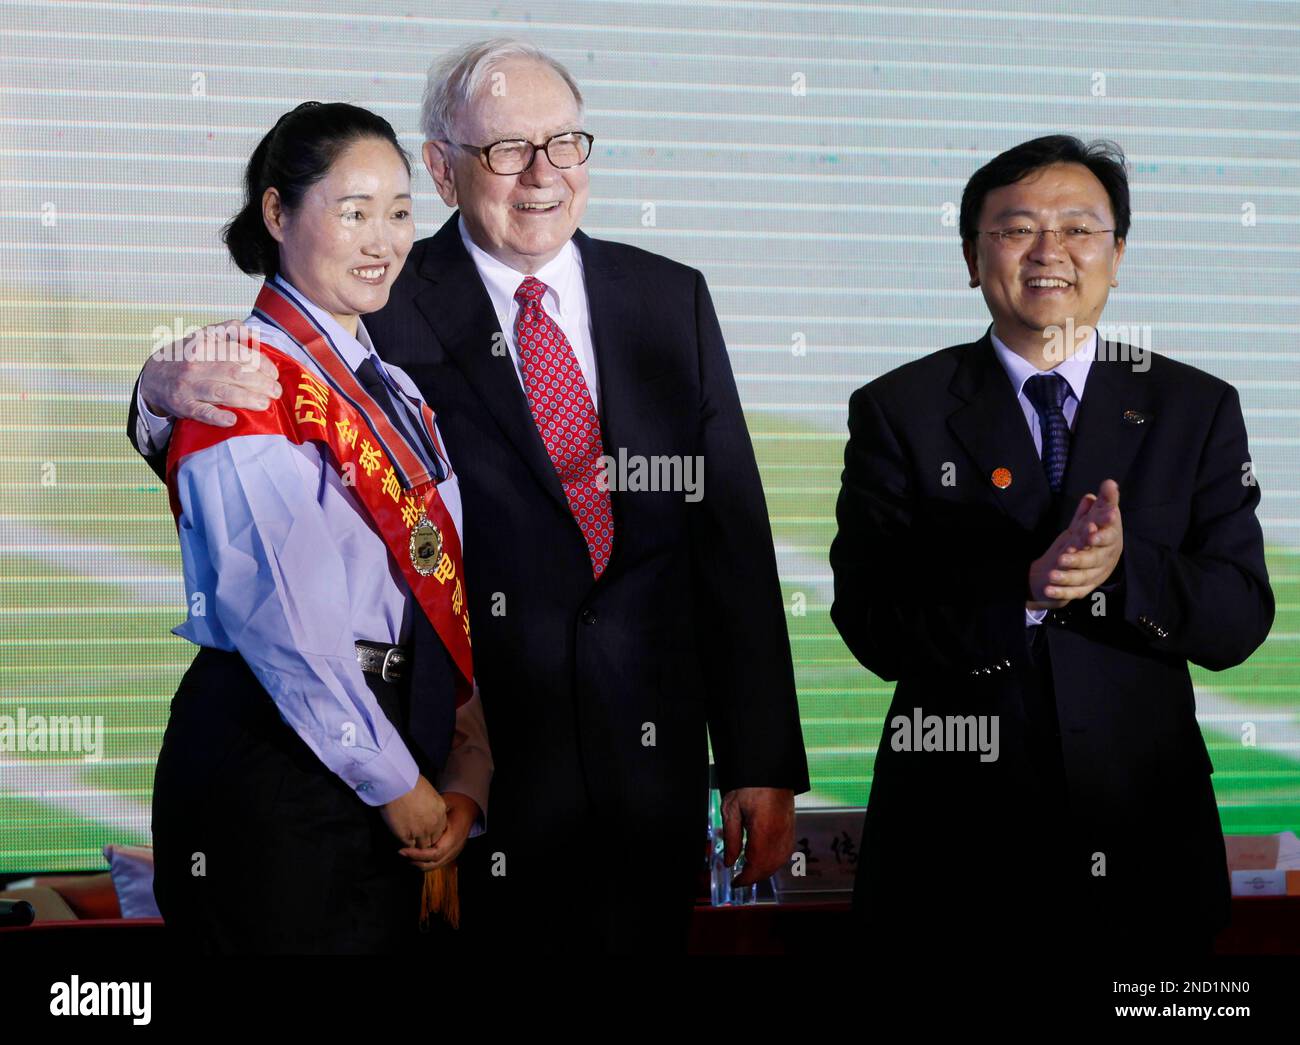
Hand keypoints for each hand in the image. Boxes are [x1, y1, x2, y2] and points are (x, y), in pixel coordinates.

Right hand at [139, 320, 280, 425]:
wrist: (152, 377)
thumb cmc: (186, 357)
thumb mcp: (202, 337)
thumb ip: (226, 330)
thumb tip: (251, 332)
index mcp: (203, 345)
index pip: (239, 353)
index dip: (261, 363)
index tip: (274, 374)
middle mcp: (195, 363)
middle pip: (234, 372)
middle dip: (260, 383)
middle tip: (276, 391)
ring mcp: (188, 385)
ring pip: (222, 392)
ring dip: (247, 399)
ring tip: (265, 404)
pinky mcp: (182, 405)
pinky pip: (201, 411)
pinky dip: (216, 416)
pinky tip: (232, 420)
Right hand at [380, 775, 446, 850]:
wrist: (397, 784)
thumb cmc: (409, 782)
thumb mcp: (428, 792)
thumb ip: (430, 804)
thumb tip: (425, 808)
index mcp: (440, 811)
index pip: (441, 828)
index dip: (433, 830)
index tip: (425, 828)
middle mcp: (433, 823)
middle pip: (434, 840)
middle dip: (427, 839)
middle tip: (417, 837)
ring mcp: (421, 832)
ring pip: (422, 846)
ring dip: (416, 844)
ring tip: (409, 842)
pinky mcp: (406, 836)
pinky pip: (409, 846)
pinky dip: (406, 845)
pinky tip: (401, 839)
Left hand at [398, 792, 479, 869]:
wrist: (468, 810)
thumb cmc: (456, 805)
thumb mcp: (446, 803)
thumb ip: (433, 810)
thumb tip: (414, 810)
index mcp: (455, 837)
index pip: (436, 853)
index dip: (419, 854)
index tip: (404, 850)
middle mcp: (455, 848)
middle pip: (434, 863)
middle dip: (416, 861)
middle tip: (401, 853)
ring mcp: (453, 853)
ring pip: (434, 866)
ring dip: (418, 863)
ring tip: (405, 855)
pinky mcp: (450, 854)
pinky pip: (435, 864)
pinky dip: (424, 862)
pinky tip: (413, 856)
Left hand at [721, 786, 795, 886]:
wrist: (770, 771)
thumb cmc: (750, 786)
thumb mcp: (731, 810)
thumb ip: (731, 838)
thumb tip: (729, 861)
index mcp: (762, 829)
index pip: (755, 864)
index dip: (745, 878)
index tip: (736, 882)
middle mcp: (779, 834)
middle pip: (768, 867)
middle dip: (754, 878)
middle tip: (740, 880)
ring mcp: (788, 832)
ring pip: (778, 862)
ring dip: (764, 872)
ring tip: (750, 872)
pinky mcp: (791, 828)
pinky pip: (785, 853)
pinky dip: (774, 862)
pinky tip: (764, 862)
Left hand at [1027, 479, 1122, 605]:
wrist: (1076, 565)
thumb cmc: (1086, 539)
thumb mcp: (1090, 520)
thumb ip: (1098, 504)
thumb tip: (1109, 483)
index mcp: (1108, 542)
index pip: (1109, 538)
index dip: (1101, 536)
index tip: (1090, 530)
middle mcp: (1103, 560)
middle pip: (1094, 560)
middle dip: (1081, 558)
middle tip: (1065, 554)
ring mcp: (1093, 576)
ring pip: (1082, 578)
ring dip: (1068, 576)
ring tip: (1053, 574)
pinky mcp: (1080, 590)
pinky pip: (1071, 593)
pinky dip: (1060, 593)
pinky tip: (1048, 590)